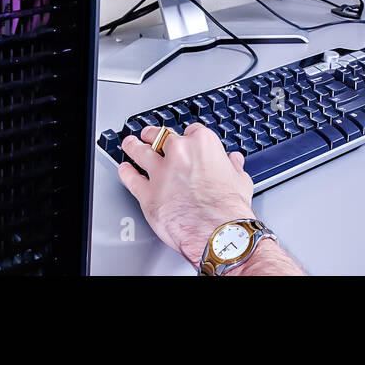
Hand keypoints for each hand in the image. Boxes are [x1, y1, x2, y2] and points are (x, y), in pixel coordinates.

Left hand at [117, 123, 254, 264]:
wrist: (218, 233)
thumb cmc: (230, 209)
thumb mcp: (240, 180)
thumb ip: (233, 166)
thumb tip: (233, 161)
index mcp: (202, 144)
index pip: (191, 130)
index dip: (187, 137)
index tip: (185, 141)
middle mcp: (179, 152)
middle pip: (160, 136)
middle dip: (153, 135)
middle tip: (150, 136)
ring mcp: (160, 172)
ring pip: (140, 151)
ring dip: (133, 147)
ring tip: (130, 144)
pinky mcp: (147, 193)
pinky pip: (130, 179)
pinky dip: (126, 173)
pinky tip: (124, 170)